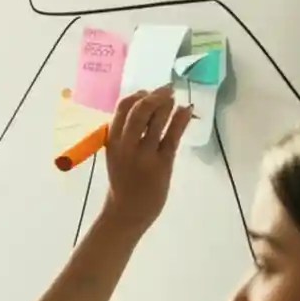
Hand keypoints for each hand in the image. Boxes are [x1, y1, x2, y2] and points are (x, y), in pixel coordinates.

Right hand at [102, 85, 191, 230]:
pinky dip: (181, 119)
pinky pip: (173, 136)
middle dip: (156, 95)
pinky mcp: (162, 163)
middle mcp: (127, 145)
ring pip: (157, 120)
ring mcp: (145, 154)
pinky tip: (186, 110)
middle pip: (141, 109)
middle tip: (167, 90)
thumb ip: (126, 134)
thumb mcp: (117, 154)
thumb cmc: (124, 180)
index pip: (122, 108)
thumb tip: (145, 106)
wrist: (128, 210)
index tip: (147, 92)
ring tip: (175, 99)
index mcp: (112, 141)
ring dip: (168, 104)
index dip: (137, 95)